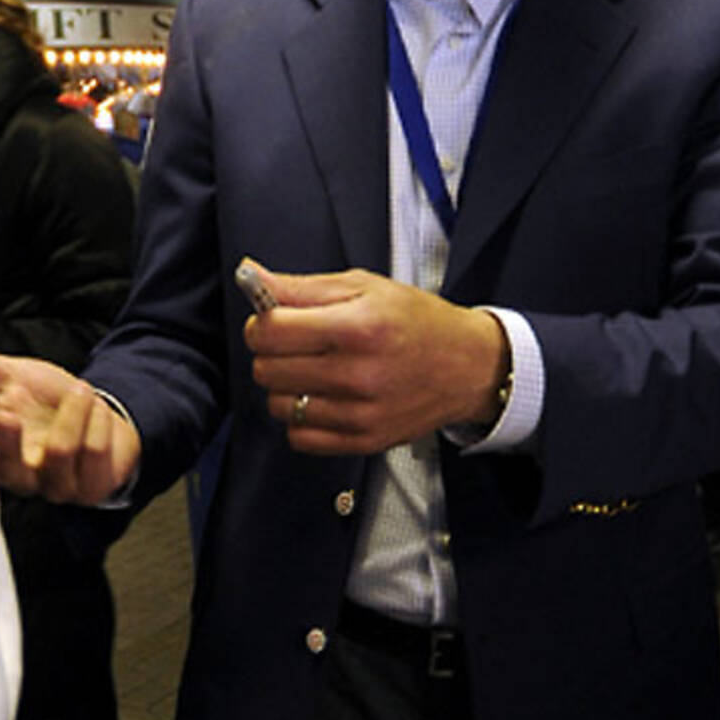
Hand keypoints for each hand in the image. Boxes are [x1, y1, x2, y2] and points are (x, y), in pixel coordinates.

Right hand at [0, 328, 140, 503]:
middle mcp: (24, 480)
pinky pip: (94, 452)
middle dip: (12, 439)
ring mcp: (59, 487)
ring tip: (79, 389)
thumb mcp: (11, 378)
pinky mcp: (93, 488)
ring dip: (72, 410)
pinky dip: (97, 420)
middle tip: (12, 395)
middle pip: (13, 474)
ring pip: (60, 453)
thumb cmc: (45, 403)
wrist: (96, 416)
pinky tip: (96, 408)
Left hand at [241, 260, 508, 454]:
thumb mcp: (364, 286)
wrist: (467, 366)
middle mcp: (358, 374)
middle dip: (271, 353)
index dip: (262, 322)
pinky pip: (300, 438)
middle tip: (296, 344)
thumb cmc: (417, 321)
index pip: (270, 331)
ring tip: (312, 371)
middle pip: (267, 370)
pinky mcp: (363, 441)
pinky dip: (302, 419)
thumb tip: (253, 278)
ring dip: (286, 388)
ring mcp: (360, 413)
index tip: (273, 320)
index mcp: (357, 327)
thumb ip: (303, 287)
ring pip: (279, 406)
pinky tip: (322, 398)